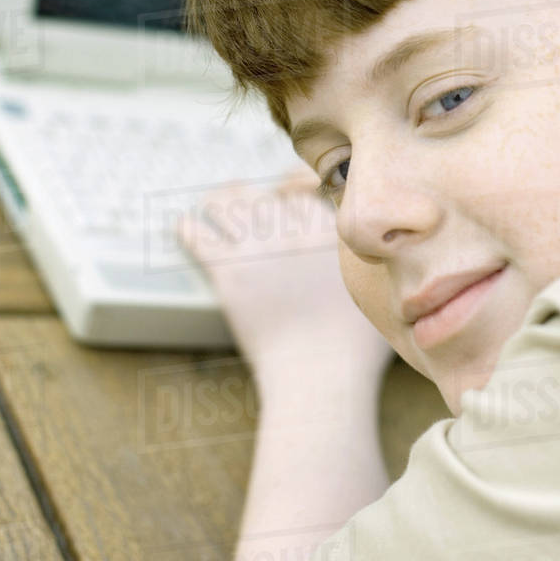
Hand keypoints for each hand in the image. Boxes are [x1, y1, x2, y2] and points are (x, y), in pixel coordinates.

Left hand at [177, 168, 391, 393]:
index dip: (291, 188)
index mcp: (330, 227)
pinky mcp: (228, 272)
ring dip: (220, 200)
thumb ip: (366, 262)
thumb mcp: (376, 290)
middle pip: (265, 193)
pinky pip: (198, 237)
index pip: (304, 187)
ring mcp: (259, 247)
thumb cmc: (355, 346)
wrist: (320, 373)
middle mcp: (293, 228)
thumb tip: (373, 255)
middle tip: (245, 195)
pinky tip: (184, 227)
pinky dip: (188, 229)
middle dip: (255, 194)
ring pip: (228, 203)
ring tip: (215, 203)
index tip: (285, 194)